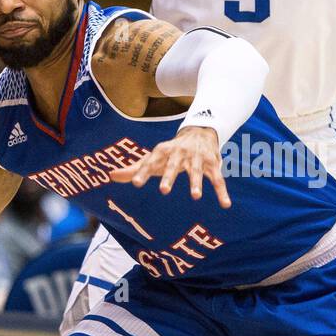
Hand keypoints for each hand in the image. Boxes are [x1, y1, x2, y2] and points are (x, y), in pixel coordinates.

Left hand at [110, 127, 230, 207]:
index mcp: (163, 152)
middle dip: (169, 176)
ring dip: (196, 182)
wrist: (200, 130)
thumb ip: (134, 169)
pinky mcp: (212, 164)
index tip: (136, 183)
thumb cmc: (171, 150)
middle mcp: (180, 154)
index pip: (151, 162)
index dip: (143, 172)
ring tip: (195, 197)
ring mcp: (197, 158)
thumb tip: (110, 176)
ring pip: (196, 171)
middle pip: (173, 165)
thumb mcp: (153, 157)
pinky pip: (218, 179)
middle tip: (164, 190)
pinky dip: (222, 192)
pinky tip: (225, 205)